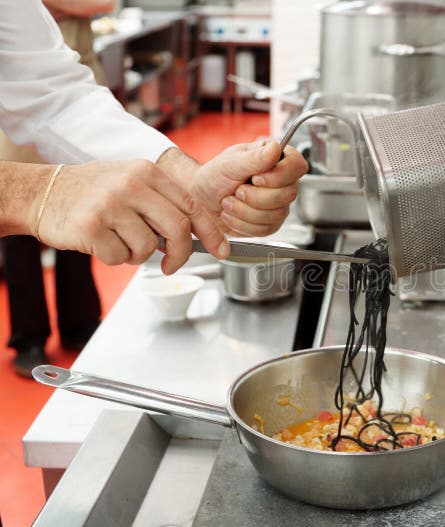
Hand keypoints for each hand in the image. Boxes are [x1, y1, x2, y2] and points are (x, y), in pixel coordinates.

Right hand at [36, 160, 228, 273]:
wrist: (40, 193)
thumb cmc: (92, 193)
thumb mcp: (131, 182)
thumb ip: (163, 203)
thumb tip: (199, 234)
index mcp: (147, 172)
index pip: (192, 206)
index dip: (212, 233)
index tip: (223, 251)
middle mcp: (131, 185)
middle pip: (178, 230)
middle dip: (180, 255)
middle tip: (169, 265)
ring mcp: (110, 205)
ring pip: (147, 248)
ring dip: (137, 255)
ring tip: (118, 240)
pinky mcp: (91, 227)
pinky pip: (120, 258)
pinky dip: (114, 258)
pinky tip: (100, 242)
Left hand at [191, 140, 307, 236]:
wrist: (200, 199)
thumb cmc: (215, 176)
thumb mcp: (230, 163)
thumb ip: (255, 157)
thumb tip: (275, 148)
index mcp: (275, 159)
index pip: (297, 165)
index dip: (280, 176)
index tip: (256, 178)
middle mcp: (282, 182)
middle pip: (288, 194)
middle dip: (255, 197)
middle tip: (236, 190)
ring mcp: (278, 204)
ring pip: (277, 214)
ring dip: (245, 211)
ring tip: (230, 202)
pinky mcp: (270, 223)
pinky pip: (266, 229)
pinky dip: (243, 224)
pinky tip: (233, 214)